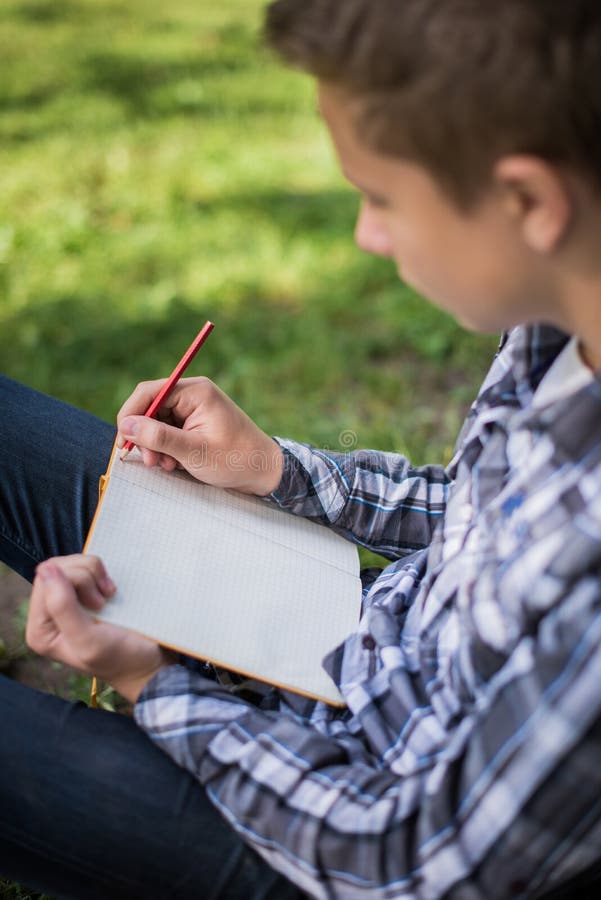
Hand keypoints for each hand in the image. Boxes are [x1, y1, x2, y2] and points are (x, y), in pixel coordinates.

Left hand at [26, 555, 170, 702]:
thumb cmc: (120, 657)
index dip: (75, 582)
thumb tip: (47, 570)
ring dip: (94, 575)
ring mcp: (64, 603)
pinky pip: (83, 567)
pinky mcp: (81, 595)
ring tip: (107, 597)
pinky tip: (109, 592)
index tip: (98, 604)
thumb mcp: (89, 639)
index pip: (46, 579)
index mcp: (40, 630)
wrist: (146, 662)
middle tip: (103, 600)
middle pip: (56, 568)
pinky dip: (100, 574)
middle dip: (85, 577)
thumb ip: (63, 607)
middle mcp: (47, 615)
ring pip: (70, 564)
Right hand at [116, 376, 282, 495]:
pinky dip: (165, 448)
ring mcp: (194, 409)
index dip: (131, 414)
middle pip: (151, 408)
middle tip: (150, 462)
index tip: (124, 440)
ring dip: (155, 446)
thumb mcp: (193, 451)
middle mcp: (193, 394)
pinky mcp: (194, 423)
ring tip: (166, 466)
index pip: (149, 392)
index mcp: (196, 391)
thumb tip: (127, 426)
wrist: (263, 471)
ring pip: (157, 422)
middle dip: (145, 436)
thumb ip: (159, 437)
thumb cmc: (235, 460)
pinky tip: (174, 464)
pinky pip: (168, 431)